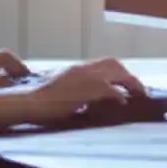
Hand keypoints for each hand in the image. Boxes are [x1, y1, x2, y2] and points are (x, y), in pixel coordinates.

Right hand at [25, 58, 146, 123]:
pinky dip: (120, 96)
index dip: (117, 72)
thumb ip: (71, 86)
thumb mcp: (56, 86)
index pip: (103, 63)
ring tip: (139, 95)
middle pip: (114, 63)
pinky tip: (124, 104)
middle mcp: (83, 69)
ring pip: (118, 71)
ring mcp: (87, 77)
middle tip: (138, 89)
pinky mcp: (88, 89)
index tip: (124, 82)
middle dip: (128, 75)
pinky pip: (112, 90)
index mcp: (75, 68)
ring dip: (130, 82)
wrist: (27, 101)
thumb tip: (83, 98)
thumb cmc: (36, 99)